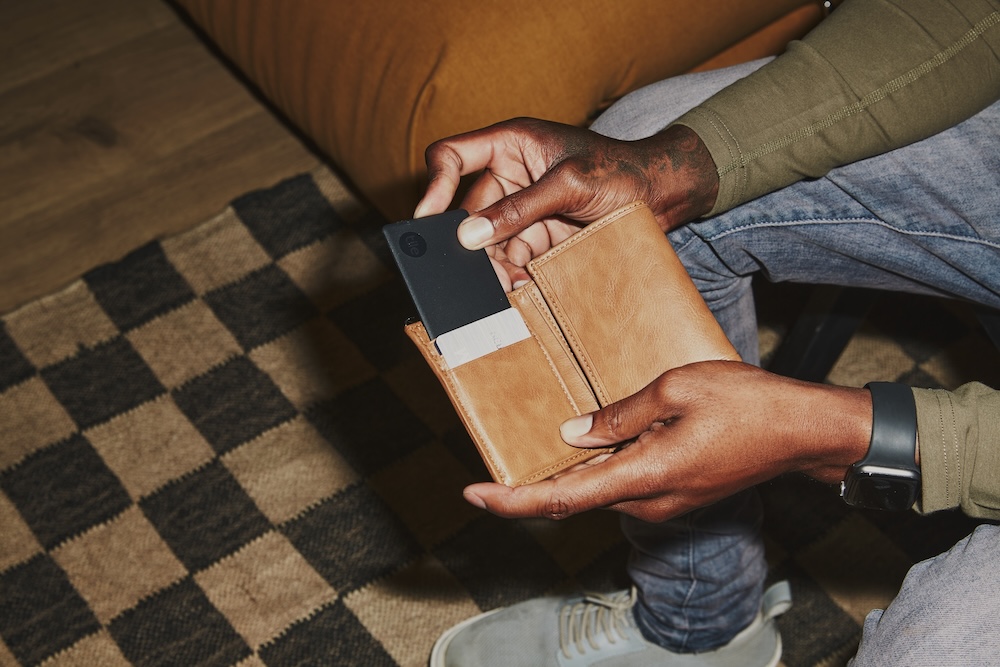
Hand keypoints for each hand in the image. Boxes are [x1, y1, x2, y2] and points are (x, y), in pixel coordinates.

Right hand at [413, 118, 718, 289]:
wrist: (665, 195)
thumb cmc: (621, 169)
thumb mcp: (570, 183)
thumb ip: (520, 208)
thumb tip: (469, 234)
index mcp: (510, 144)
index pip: (452, 156)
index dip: (435, 185)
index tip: (427, 219)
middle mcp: (510, 176)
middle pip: (467, 212)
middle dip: (469, 244)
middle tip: (470, 272)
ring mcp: (523, 210)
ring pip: (488, 243)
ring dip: (493, 266)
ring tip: (508, 285)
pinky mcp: (538, 238)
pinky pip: (512, 260)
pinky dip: (514, 276)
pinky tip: (523, 288)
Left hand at [462, 361, 873, 522]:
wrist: (803, 433)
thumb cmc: (749, 405)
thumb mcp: (677, 389)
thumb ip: (620, 415)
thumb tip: (574, 433)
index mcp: (645, 476)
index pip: (563, 497)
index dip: (513, 500)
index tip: (475, 493)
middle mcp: (649, 500)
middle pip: (574, 496)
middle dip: (530, 484)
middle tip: (491, 463)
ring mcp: (663, 501)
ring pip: (597, 489)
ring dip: (564, 473)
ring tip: (529, 447)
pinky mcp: (673, 493)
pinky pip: (621, 483)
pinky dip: (594, 469)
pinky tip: (580, 445)